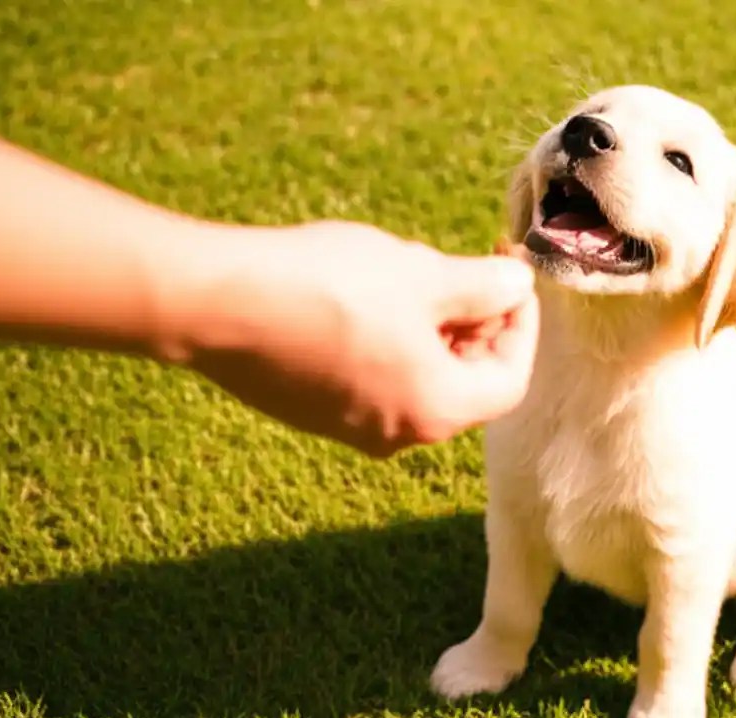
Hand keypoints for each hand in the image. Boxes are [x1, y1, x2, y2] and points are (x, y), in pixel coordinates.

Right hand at [179, 220, 539, 456]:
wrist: (213, 302)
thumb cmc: (326, 287)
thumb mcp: (422, 275)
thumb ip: (485, 286)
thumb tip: (519, 283)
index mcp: (437, 410)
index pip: (510, 377)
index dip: (521, 323)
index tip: (510, 274)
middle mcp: (399, 433)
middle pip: (466, 381)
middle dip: (476, 322)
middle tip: (467, 266)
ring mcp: (351, 427)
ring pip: (419, 376)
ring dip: (433, 326)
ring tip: (412, 270)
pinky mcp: (313, 410)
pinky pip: (376, 378)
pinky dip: (391, 339)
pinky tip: (368, 292)